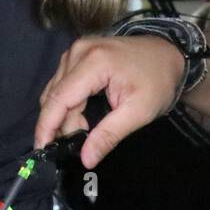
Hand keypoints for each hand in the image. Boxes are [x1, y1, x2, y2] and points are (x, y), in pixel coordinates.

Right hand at [35, 36, 185, 168]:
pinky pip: (62, 82)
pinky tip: (80, 116)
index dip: (47, 125)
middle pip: (55, 95)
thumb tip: (86, 159)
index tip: (42, 148)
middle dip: (61, 123)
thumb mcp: (140, 112)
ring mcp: (75, 50)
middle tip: (79, 144)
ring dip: (63, 114)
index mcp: (93, 62)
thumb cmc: (158, 81)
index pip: (59, 98)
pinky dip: (66, 102)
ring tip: (83, 131)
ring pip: (55, 89)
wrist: (168, 52)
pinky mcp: (76, 53)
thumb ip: (110, 134)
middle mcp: (77, 52)